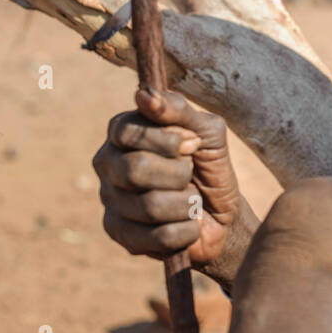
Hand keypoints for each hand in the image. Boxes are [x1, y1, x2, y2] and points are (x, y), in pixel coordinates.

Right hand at [92, 88, 238, 266]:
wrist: (223, 211)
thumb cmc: (209, 164)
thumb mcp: (206, 130)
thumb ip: (178, 110)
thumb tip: (143, 95)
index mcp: (122, 131)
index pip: (128, 132)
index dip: (167, 140)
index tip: (193, 144)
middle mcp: (108, 163)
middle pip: (135, 170)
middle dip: (179, 174)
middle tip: (191, 174)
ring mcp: (110, 200)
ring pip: (149, 206)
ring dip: (186, 204)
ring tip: (191, 200)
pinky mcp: (120, 234)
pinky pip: (157, 236)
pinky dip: (186, 230)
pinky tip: (188, 223)